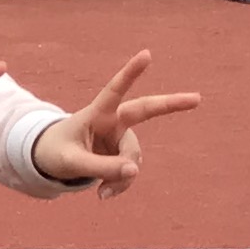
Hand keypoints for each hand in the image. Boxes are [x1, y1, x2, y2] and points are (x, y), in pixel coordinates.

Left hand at [32, 50, 202, 197]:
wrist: (52, 161)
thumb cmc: (55, 153)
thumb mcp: (71, 163)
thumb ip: (100, 167)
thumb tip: (134, 171)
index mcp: (96, 114)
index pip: (114, 91)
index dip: (130, 74)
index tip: (146, 54)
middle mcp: (112, 122)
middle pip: (146, 110)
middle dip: (171, 105)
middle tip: (197, 98)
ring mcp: (120, 138)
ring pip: (133, 158)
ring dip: (122, 177)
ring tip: (102, 193)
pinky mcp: (122, 155)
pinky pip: (129, 172)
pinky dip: (120, 184)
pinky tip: (103, 194)